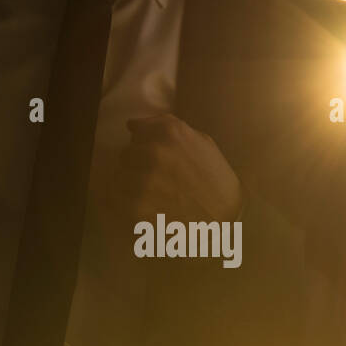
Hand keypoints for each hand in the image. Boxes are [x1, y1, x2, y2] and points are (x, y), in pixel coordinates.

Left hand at [109, 114, 242, 225]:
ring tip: (155, 198)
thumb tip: (132, 125)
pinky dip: (131, 207)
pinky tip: (151, 211)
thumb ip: (166, 127)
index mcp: (170, 132)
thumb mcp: (201, 141)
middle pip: (126, 156)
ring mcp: (144, 180)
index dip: (145, 145)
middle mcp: (154, 152)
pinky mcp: (137, 207)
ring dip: (132, 187)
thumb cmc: (215, 179)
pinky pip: (119, 201)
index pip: (136, 132)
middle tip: (158, 182)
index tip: (157, 159)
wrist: (226, 220)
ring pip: (119, 178)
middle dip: (137, 166)